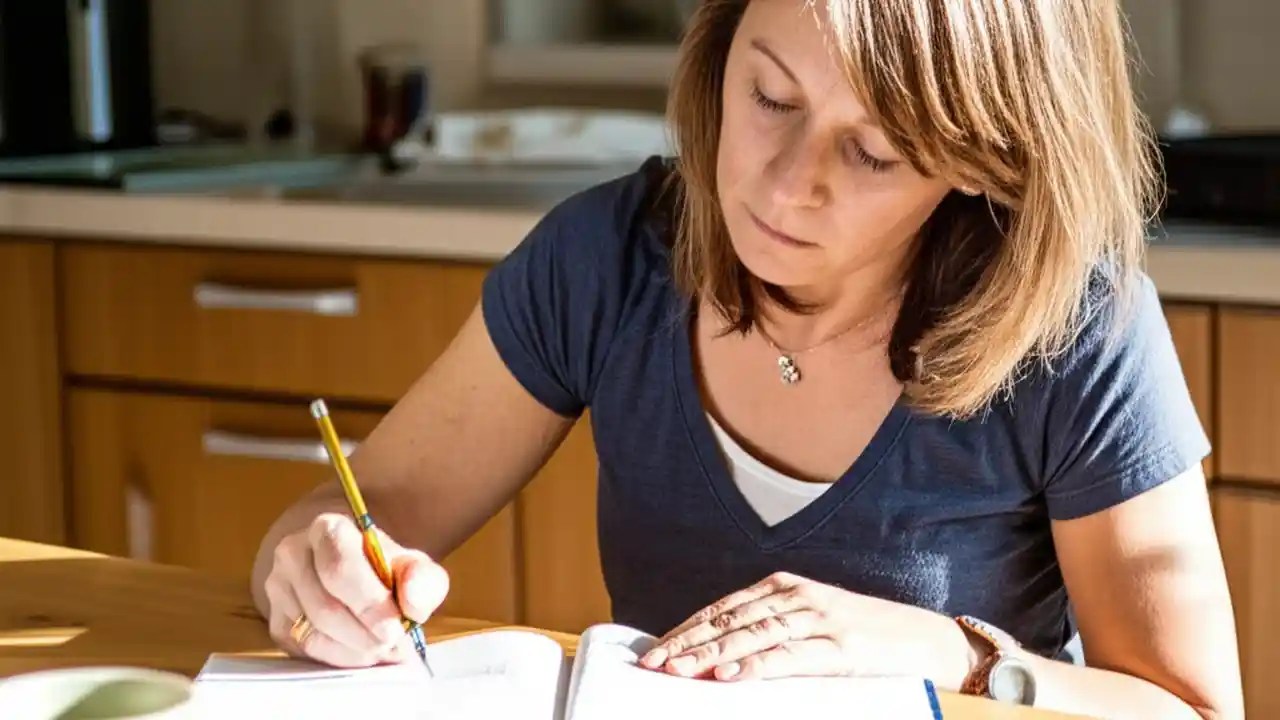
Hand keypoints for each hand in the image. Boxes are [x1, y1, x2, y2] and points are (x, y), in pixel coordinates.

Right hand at [262, 513, 449, 667]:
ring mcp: (278, 589)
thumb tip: (414, 604)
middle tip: (396, 648)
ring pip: (312, 634)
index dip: (368, 604)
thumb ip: (422, 580)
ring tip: (385, 652)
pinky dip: (339, 659)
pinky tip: (363, 655)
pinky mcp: (276, 621)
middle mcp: (293, 554)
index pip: (340, 568)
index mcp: (327, 529)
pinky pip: (304, 651)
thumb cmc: (383, 566)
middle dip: (365, 635)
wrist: (352, 565)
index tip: (396, 629)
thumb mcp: (411, 565)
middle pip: (325, 607)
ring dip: (354, 651)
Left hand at [637, 572, 976, 685]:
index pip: (723, 609)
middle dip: (687, 643)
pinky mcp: (840, 650)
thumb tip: (719, 655)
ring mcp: (819, 620)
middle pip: (729, 621)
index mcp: (786, 587)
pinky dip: (755, 667)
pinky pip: (788, 657)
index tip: (653, 650)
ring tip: (678, 670)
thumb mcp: (813, 623)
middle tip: (651, 664)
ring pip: (752, 636)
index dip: (686, 629)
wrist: (928, 640)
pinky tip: (728, 678)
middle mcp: (798, 597)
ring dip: (711, 655)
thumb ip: (772, 629)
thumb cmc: (865, 637)